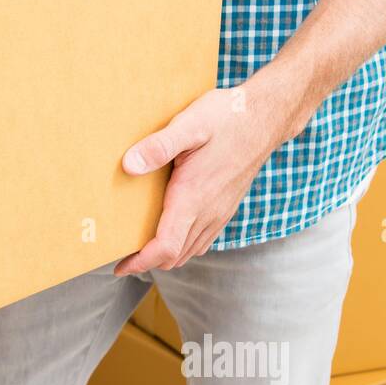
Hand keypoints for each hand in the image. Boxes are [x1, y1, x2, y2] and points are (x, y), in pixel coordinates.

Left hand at [115, 78, 299, 274]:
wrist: (265, 118)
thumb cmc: (227, 118)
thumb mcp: (190, 124)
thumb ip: (158, 146)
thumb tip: (128, 166)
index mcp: (194, 197)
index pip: (166, 247)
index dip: (140, 262)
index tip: (120, 266)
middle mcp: (208, 212)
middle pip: (175, 256)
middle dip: (147, 262)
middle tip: (122, 255)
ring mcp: (219, 212)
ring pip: (189, 250)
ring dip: (164, 255)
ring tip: (140, 246)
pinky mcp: (225, 207)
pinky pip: (202, 239)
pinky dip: (182, 245)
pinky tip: (170, 230)